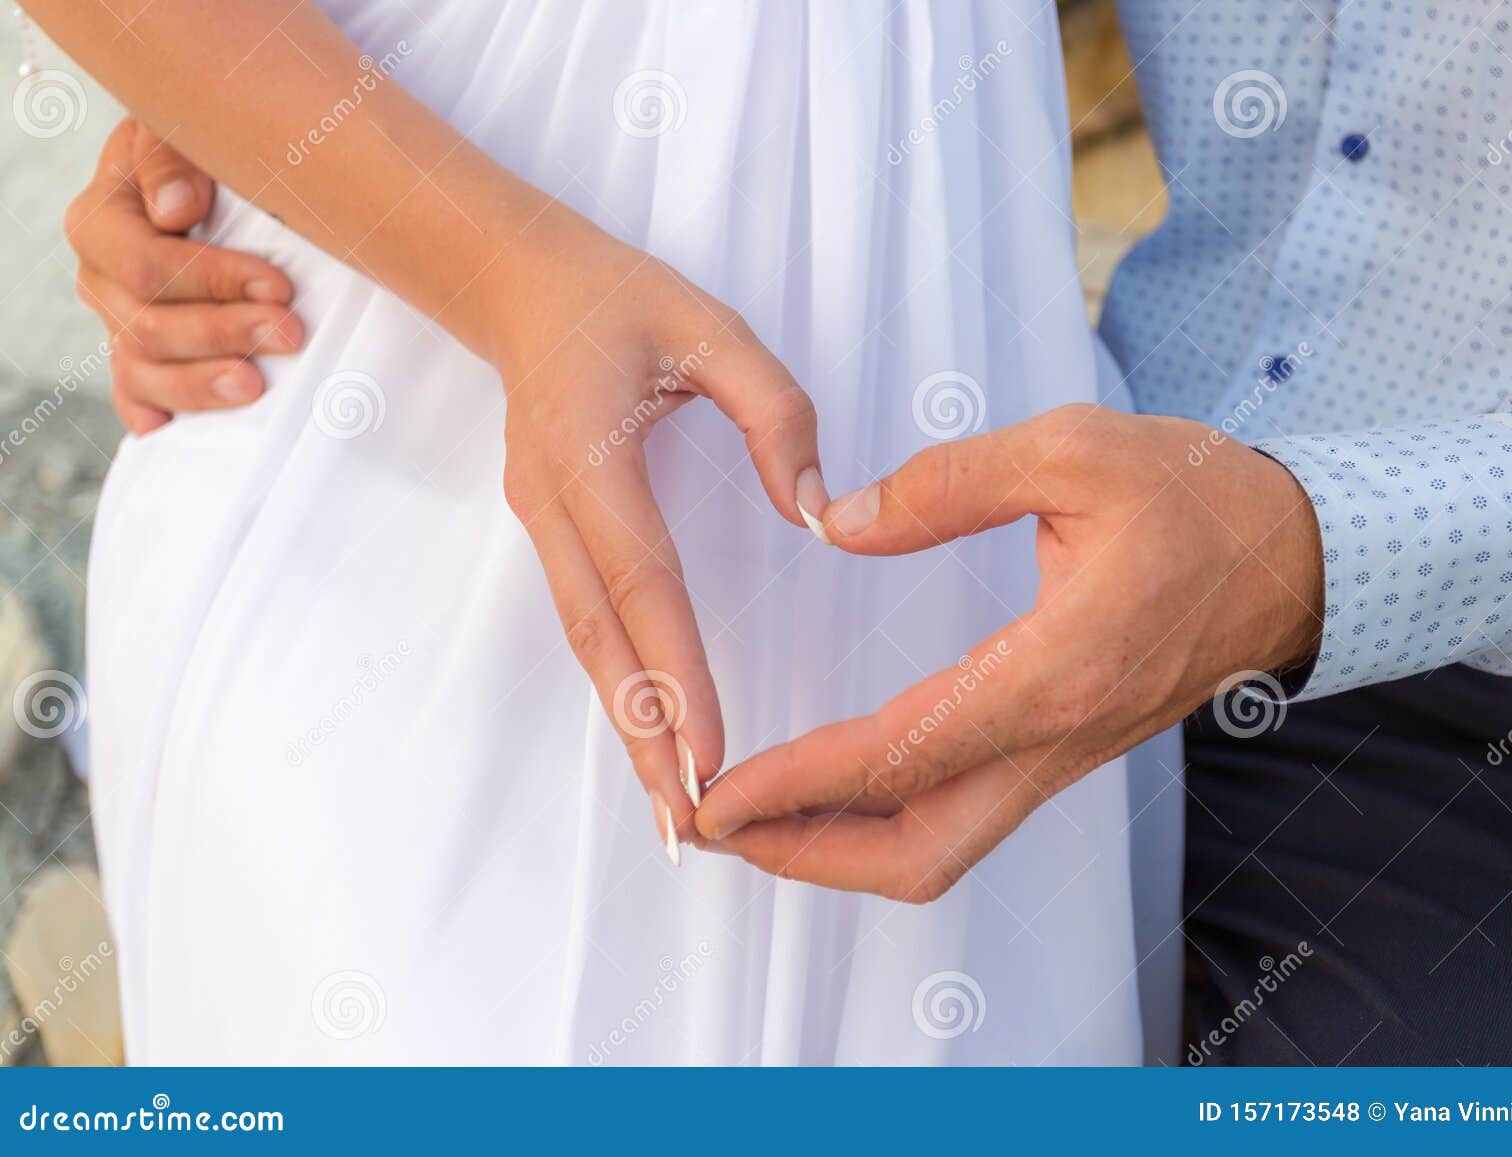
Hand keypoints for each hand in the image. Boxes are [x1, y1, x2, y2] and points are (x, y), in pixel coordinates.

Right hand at [65, 118, 301, 433]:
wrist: (208, 179)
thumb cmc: (202, 152)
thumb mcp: (184, 131)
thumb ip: (171, 156)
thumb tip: (177, 212)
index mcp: (101, 221)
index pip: (149, 265)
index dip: (215, 281)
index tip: (280, 288)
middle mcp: (100, 278)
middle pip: (150, 325)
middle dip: (225, 333)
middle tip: (292, 335)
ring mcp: (117, 323)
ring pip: (143, 369)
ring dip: (201, 383)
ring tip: (256, 386)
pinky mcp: (139, 355)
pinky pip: (135, 393)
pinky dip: (152, 411)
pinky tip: (170, 429)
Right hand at [489, 222, 828, 844]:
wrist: (517, 282)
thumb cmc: (622, 299)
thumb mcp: (712, 329)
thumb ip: (775, 415)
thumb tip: (816, 517)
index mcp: (591, 455)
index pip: (643, 582)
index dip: (676, 671)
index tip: (709, 752)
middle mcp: (554, 505)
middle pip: (601, 641)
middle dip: (643, 737)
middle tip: (686, 826)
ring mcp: (541, 523)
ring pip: (587, 644)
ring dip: (626, 729)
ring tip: (669, 811)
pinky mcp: (550, 532)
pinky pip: (586, 622)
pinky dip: (617, 687)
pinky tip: (647, 737)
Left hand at [692, 404, 1322, 899]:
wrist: (1294, 555)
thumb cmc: (1195, 498)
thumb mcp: (1071, 451)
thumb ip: (944, 486)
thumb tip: (837, 522)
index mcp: (1052, 670)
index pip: (899, 756)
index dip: (795, 784)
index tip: (719, 794)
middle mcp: (1055, 738)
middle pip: (916, 853)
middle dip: (805, 855)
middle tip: (717, 826)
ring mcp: (1062, 757)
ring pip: (941, 850)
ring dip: (840, 851)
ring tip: (758, 818)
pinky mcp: (1063, 751)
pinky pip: (963, 817)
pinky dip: (885, 822)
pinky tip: (836, 790)